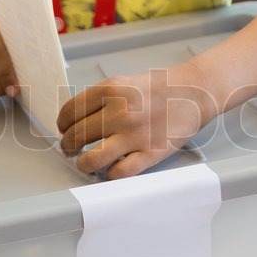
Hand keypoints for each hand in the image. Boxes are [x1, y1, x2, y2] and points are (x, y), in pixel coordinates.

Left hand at [57, 62, 216, 178]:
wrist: (194, 92)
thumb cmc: (159, 88)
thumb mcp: (123, 82)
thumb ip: (99, 98)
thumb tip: (74, 120)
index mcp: (110, 90)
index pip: (70, 112)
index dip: (62, 125)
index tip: (64, 129)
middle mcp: (120, 111)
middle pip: (77, 136)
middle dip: (68, 146)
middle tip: (70, 149)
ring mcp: (135, 134)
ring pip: (92, 160)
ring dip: (83, 164)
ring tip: (84, 163)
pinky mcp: (151, 153)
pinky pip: (119, 173)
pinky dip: (109, 174)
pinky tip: (110, 168)